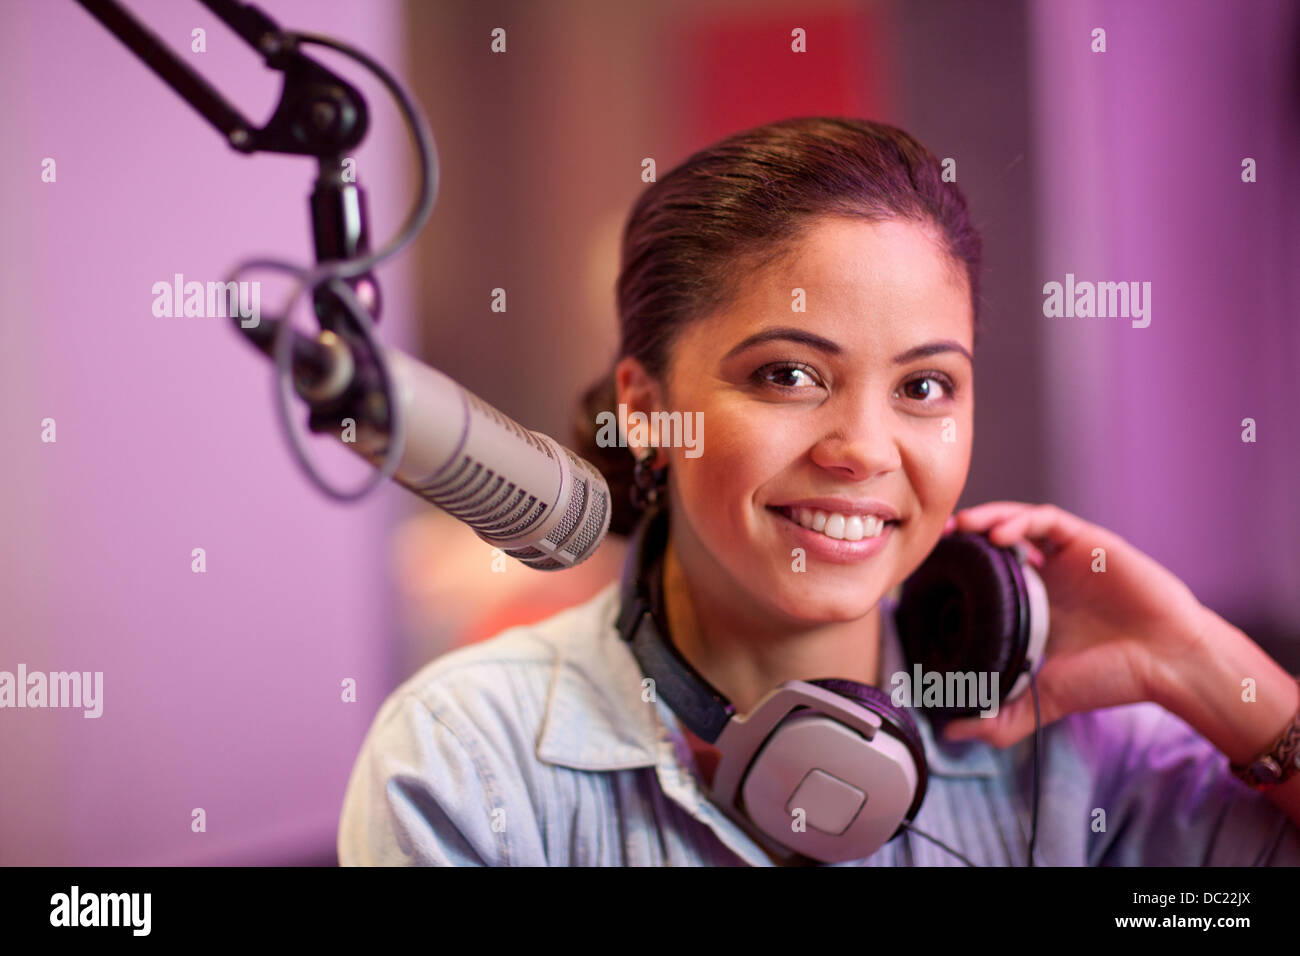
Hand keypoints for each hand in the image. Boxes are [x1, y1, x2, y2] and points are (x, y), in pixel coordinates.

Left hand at [938, 502, 1205, 746]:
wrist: (1167, 663)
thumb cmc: (1110, 679)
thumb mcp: (1042, 700)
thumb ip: (999, 718)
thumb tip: (950, 734)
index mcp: (1029, 606)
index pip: (981, 577)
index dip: (952, 571)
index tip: (923, 574)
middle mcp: (1043, 576)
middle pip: (992, 543)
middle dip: (960, 537)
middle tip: (935, 541)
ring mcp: (1064, 557)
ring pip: (1015, 522)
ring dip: (986, 519)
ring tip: (961, 528)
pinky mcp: (1087, 541)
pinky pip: (1047, 520)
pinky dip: (1020, 520)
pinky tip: (1000, 536)